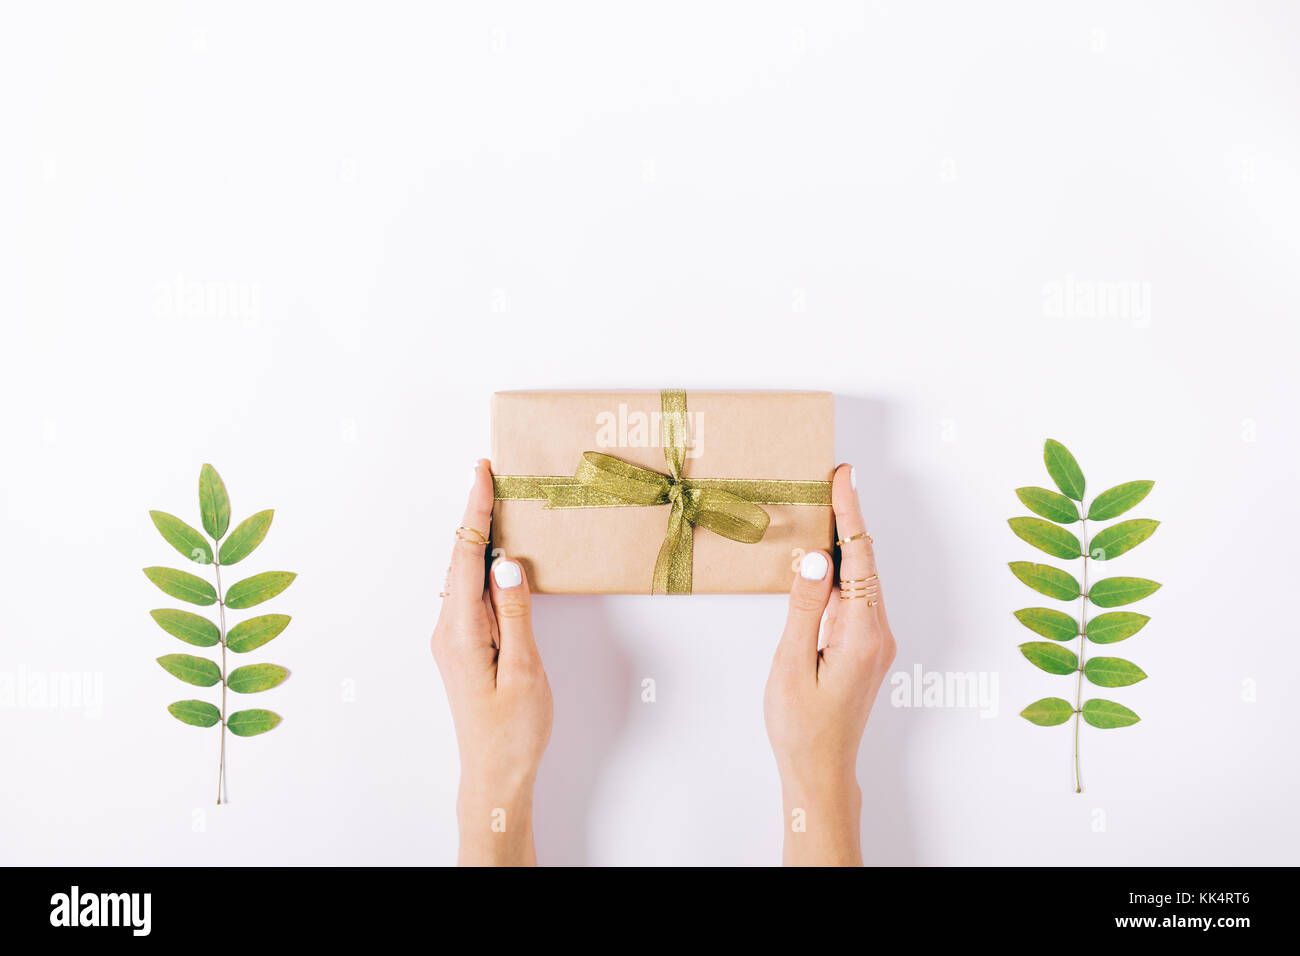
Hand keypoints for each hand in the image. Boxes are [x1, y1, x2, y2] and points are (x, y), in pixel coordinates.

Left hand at [431, 458, 552, 865]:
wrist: (494, 775)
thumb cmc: (514, 731)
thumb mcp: (525, 670)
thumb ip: (516, 613)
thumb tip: (506, 562)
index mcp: (463, 631)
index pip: (468, 555)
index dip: (476, 510)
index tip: (483, 472)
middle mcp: (448, 629)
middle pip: (460, 557)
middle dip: (475, 513)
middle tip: (490, 474)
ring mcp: (452, 638)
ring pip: (464, 574)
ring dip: (478, 538)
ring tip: (496, 504)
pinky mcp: (462, 647)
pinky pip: (470, 594)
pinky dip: (481, 566)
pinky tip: (497, 558)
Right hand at [763, 463, 896, 865]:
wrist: (820, 771)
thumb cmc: (801, 726)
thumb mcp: (792, 664)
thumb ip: (805, 608)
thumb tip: (817, 559)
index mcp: (863, 633)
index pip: (859, 558)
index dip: (850, 513)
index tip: (843, 477)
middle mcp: (878, 633)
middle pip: (865, 562)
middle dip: (849, 518)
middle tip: (833, 479)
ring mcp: (874, 641)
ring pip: (861, 579)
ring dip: (845, 543)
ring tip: (826, 507)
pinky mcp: (865, 648)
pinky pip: (854, 598)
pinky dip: (841, 570)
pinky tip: (825, 560)